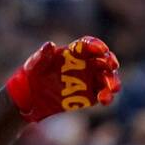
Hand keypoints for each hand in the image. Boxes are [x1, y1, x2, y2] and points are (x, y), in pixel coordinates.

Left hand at [6, 36, 120, 121]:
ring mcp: (89, 80)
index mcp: (74, 52)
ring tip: (113, 89)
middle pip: (103, 60)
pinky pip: (102, 94)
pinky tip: (104, 100)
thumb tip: (49, 45)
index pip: (89, 45)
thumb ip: (42, 55)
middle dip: (110, 62)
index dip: (96, 45)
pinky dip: (106, 96)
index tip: (101, 50)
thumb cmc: (33, 74)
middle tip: (112, 66)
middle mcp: (86, 64)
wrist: (32, 96)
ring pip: (107, 78)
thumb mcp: (35, 64)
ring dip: (113, 81)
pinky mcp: (90, 95)